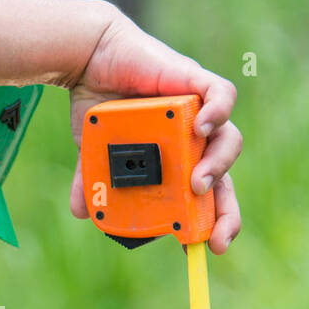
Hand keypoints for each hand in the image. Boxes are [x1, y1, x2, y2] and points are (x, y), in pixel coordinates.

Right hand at [67, 8, 242, 253]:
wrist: (90, 59)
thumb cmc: (98, 106)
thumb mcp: (94, 153)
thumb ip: (93, 182)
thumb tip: (81, 213)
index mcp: (177, 162)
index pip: (206, 198)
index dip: (212, 223)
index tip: (206, 248)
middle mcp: (194, 140)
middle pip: (226, 177)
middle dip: (226, 209)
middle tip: (216, 236)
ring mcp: (198, 112)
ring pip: (228, 141)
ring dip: (217, 166)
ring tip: (196, 184)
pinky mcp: (195, 82)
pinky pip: (222, 97)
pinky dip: (217, 112)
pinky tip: (203, 127)